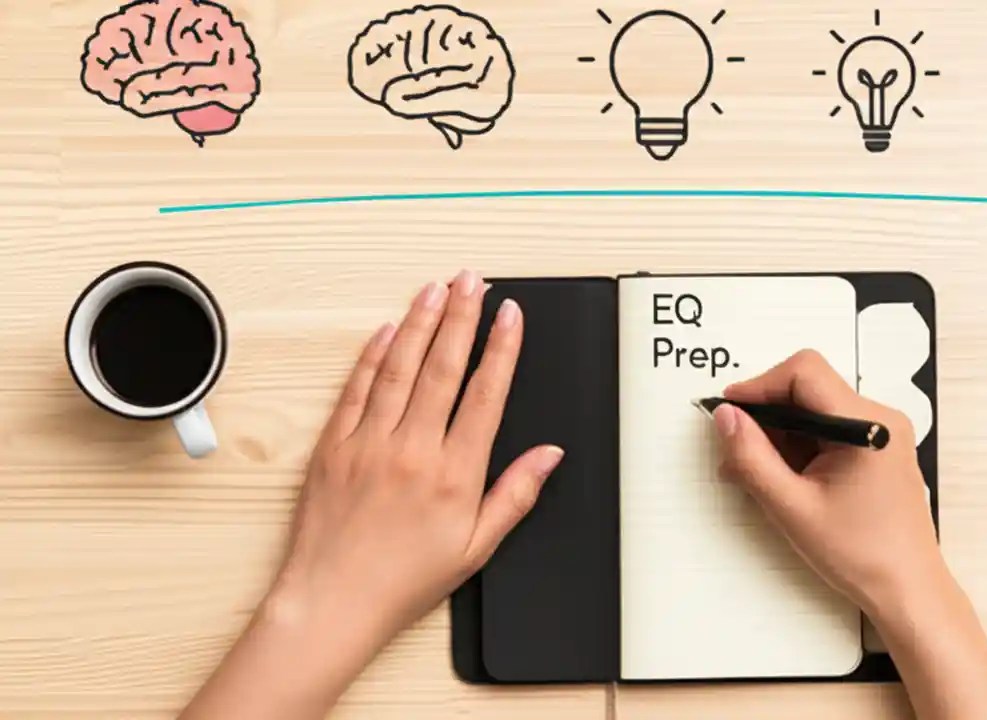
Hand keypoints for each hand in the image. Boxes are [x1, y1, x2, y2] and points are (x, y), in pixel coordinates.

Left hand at [181, 271, 563, 719]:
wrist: (332, 602)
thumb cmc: (403, 581)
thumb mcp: (476, 548)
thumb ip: (516, 495)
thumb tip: (548, 455)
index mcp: (454, 474)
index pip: (486, 393)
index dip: (501, 348)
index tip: (510, 315)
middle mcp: (412, 449)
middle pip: (444, 367)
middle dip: (462, 316)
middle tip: (474, 280)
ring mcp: (369, 443)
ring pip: (400, 367)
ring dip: (421, 322)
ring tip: (436, 288)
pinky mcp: (333, 445)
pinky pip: (357, 388)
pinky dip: (374, 354)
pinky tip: (389, 329)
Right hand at [711, 349, 940, 614]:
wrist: (907, 588)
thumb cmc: (861, 554)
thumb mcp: (792, 507)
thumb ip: (753, 457)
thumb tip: (726, 416)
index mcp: (867, 425)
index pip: (804, 373)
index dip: (759, 385)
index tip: (729, 413)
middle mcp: (880, 418)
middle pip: (807, 389)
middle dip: (766, 416)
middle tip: (735, 453)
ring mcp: (881, 432)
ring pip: (814, 410)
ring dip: (780, 435)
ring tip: (755, 475)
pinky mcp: (876, 448)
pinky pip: (828, 430)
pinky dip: (799, 447)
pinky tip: (782, 479)